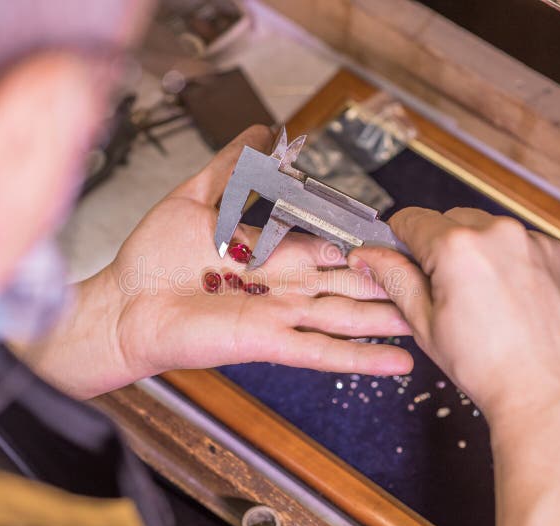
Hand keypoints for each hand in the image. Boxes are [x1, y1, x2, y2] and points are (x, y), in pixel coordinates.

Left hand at [23, 126, 411, 398]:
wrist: (125, 303)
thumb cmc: (155, 257)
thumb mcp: (198, 197)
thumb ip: (233, 166)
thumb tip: (260, 129)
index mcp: (274, 249)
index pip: (332, 240)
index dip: (367, 237)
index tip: (404, 232)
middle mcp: (284, 282)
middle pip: (351, 281)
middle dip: (391, 279)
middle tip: (435, 277)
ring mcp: (279, 313)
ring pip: (347, 316)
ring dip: (389, 320)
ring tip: (432, 322)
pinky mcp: (266, 340)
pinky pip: (319, 350)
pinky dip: (360, 358)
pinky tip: (398, 362)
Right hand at [348, 207, 559, 525]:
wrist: (552, 396)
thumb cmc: (490, 368)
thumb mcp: (425, 323)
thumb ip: (394, 278)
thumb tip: (371, 257)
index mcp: (458, 248)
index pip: (411, 219)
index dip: (399, 239)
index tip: (400, 256)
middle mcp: (498, 234)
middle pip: (451, 221)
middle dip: (439, 246)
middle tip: (441, 289)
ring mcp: (533, 242)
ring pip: (487, 231)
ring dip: (476, 252)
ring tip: (480, 299)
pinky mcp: (559, 255)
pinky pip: (520, 244)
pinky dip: (509, 262)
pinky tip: (508, 299)